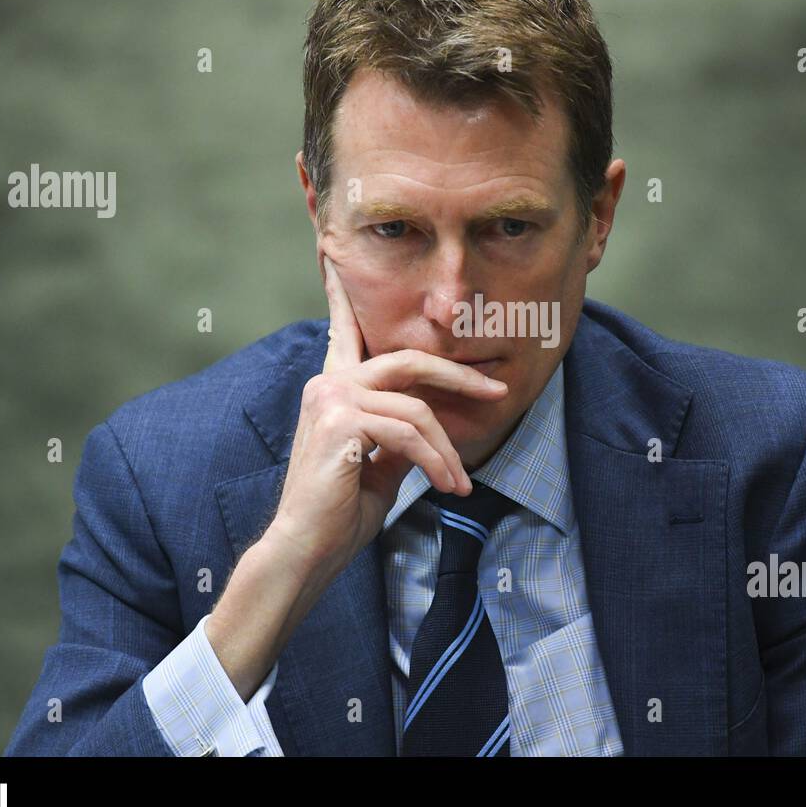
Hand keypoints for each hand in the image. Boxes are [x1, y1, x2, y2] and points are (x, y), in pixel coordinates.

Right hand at [267, 256, 508, 579]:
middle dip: (459, 376)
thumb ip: (400, 434)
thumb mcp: (380, 464)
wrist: (307, 548)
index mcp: (333, 388)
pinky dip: (436, 461)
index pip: (342, 331)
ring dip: (448, 450)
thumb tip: (433, 428)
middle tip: (498, 392)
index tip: (333, 258)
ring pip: (417, 409)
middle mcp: (328, 384)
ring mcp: (331, 399)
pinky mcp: (340, 422)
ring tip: (460, 484)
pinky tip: (445, 486)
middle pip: (409, 360)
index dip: (340, 296)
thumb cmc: (340, 512)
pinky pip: (408, 433)